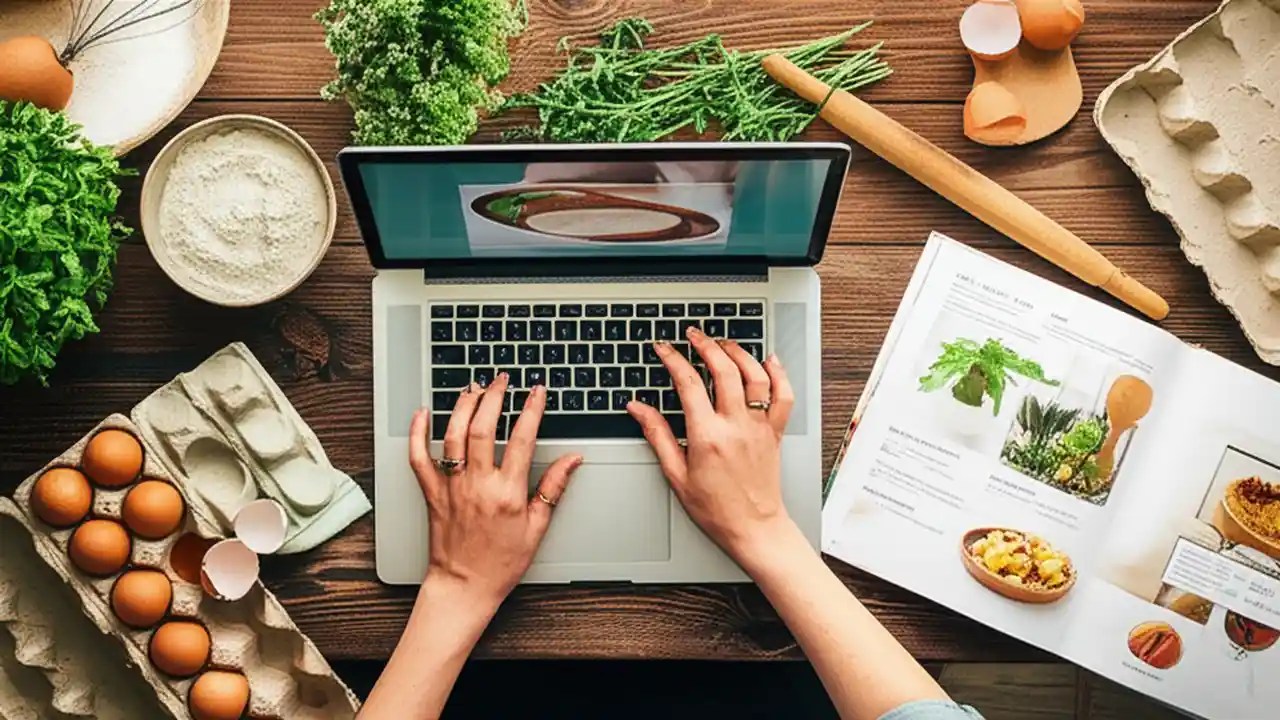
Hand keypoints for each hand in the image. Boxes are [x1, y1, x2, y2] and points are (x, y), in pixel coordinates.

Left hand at [408, 376, 581, 607]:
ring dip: (463, 406)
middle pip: (484, 427)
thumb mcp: (538, 527)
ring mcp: (452, 487)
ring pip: (453, 435)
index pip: (523, 438)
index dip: (531, 409)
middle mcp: (478, 485)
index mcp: (508, 493)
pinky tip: (423, 413)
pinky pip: (419, 457)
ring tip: (473, 388)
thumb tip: (572, 460)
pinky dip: (417, 433)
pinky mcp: (431, 493)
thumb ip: (554, 488)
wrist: (464, 586)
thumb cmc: (501, 563)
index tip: (536, 392)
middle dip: (494, 396)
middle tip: (501, 380)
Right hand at [626, 326, 796, 563]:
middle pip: (724, 370)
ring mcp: (759, 427)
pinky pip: (783, 395)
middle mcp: (736, 426)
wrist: (754, 528)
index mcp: (707, 436)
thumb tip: (637, 408)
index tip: (664, 348)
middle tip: (693, 334)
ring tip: (723, 343)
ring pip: (755, 376)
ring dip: (739, 352)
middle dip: (706, 345)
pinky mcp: (774, 432)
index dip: (673, 359)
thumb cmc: (715, 508)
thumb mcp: (676, 474)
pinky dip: (778, 373)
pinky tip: (769, 360)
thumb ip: (657, 435)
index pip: (688, 384)